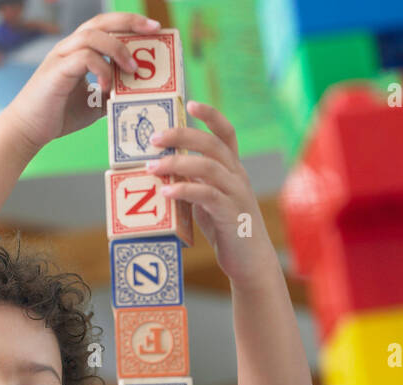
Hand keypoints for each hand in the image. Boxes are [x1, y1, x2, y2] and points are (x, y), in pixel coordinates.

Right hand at [9, 10, 161, 150]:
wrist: (30, 129)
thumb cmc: (60, 115)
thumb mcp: (95, 102)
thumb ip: (111, 91)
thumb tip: (136, 90)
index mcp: (79, 51)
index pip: (107, 27)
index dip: (129, 24)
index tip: (154, 30)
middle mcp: (70, 47)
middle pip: (101, 21)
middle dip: (129, 22)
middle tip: (153, 29)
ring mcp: (62, 56)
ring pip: (92, 36)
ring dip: (117, 50)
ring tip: (132, 70)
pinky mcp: (56, 71)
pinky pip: (83, 57)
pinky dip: (100, 68)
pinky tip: (108, 86)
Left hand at [145, 101, 279, 287]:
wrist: (251, 262)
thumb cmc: (227, 230)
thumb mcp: (209, 201)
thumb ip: (194, 183)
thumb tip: (165, 171)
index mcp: (234, 169)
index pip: (227, 133)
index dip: (210, 116)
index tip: (190, 104)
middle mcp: (238, 176)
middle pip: (212, 144)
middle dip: (181, 136)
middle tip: (154, 138)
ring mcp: (236, 194)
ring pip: (207, 167)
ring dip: (176, 164)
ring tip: (152, 168)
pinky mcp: (230, 214)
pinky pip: (206, 195)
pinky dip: (185, 190)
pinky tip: (167, 191)